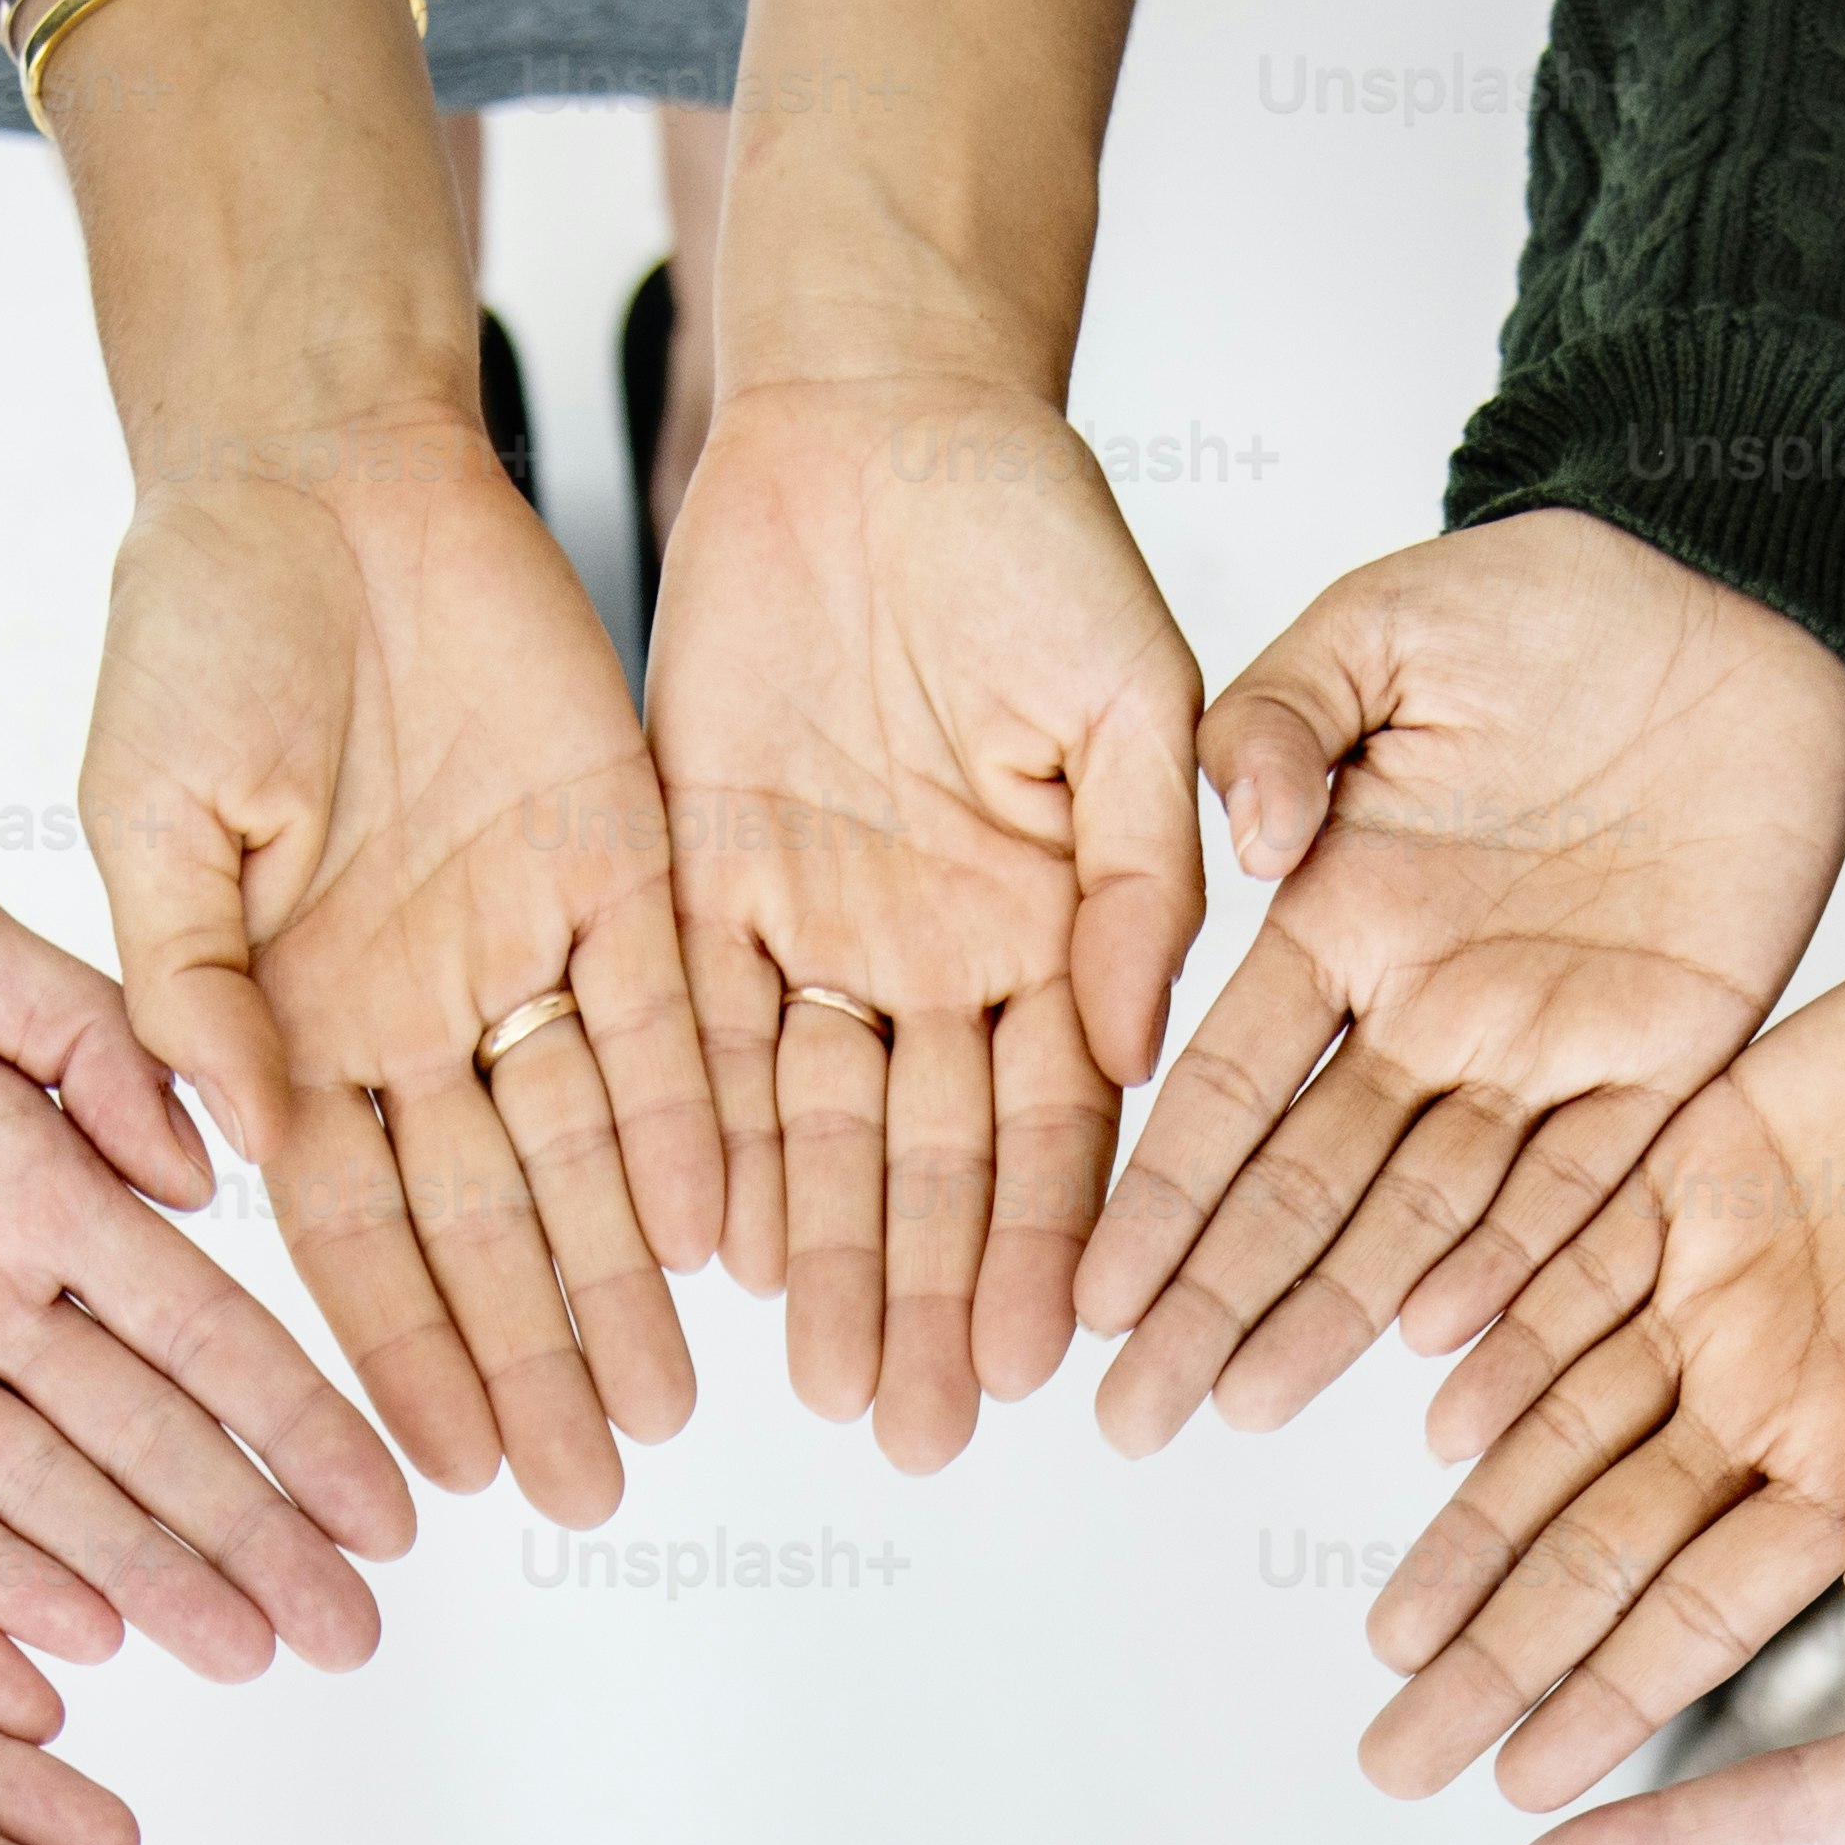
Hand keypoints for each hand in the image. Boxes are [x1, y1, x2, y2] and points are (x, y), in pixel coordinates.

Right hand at [87, 416, 716, 1524]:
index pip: (348, 1227)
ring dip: (622, 1288)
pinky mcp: (622, 863)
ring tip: (669, 1414)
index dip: (392, 1350)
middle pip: (484, 1226)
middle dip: (530, 1362)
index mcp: (291, 1018)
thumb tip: (218, 1124)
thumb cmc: (195, 625)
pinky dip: (688, 1126)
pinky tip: (713, 1236)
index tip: (431, 1475)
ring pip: (583, 1154)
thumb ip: (182, 968)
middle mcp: (415, 1013)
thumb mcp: (149, 802)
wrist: (313, 460)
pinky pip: (669, 1020)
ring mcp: (521, 945)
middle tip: (584, 1495)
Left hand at [648, 373, 1200, 1467]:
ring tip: (834, 1388)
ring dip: (830, 1261)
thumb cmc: (1031, 526)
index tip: (1055, 1356)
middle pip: (934, 1160)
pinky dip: (708, 1142)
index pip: (1058, 1120)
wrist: (876, 411)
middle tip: (928, 1432)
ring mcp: (820, 925)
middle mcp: (938, 953)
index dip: (1054, 1241)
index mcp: (1056, 923)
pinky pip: (697, 1037)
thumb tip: (1138, 1039)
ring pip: (820, 1130)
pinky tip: (722, 1251)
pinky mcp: (702, 878)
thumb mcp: (1133, 685)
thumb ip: (1146, 865)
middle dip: (933, 1298)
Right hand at [1083, 517, 1844, 1455]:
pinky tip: (1437, 1346)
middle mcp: (1426, 1011)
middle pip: (1304, 1188)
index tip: (1086, 1293)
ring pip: (1424, 1215)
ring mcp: (1543, 1047)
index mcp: (1341, 919)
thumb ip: (1277, 724)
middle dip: (1215, 1302)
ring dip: (1336, 1314)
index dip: (1158, 1194)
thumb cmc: (1550, 594)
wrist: (1730, 589)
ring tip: (1248, 1407)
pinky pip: (1586, 1187)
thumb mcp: (1380, 630)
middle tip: (1132, 1416)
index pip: (1226, 1087)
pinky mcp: (1666, 1056)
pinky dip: (1517, 1268)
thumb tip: (1242, 842)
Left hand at [1368, 909, 1844, 1808]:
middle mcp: (1770, 1395)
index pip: (1707, 1610)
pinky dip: (1502, 1326)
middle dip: (1499, 1654)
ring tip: (1387, 1638)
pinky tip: (1438, 1414)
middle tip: (1397, 1757)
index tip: (1521, 1787)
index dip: (1609, 1695)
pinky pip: (1570, 1251)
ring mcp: (1720, 1285)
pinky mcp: (1693, 1160)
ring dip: (1471, 1528)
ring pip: (1555, 1424)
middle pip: (1601, 1543)